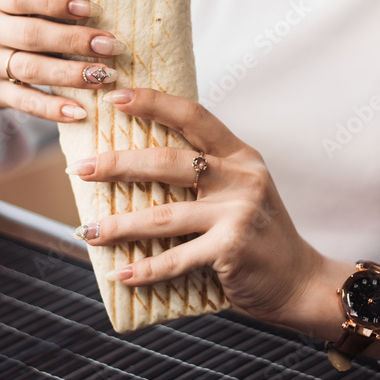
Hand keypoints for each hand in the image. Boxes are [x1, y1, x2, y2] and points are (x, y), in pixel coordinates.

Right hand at [0, 0, 126, 128]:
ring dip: (72, 74)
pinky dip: (53, 108)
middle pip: (32, 34)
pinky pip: (25, 101)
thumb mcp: (4, 4)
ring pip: (32, 69)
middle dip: (75, 40)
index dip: (56, 1)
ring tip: (105, 76)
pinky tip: (80, 112)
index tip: (92, 8)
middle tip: (111, 45)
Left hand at [67, 88, 357, 340]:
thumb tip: (134, 165)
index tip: (114, 97)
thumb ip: (204, 175)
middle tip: (80, 169)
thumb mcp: (240, 191)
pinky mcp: (232, 247)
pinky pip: (177, 259)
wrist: (299, 281)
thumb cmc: (257, 235)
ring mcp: (237, 212)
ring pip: (164, 215)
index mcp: (240, 156)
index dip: (152, 102)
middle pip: (167, 162)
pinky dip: (146, 269)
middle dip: (117, 164)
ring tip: (88, 231)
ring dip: (120, 225)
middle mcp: (241, 177)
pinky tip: (122, 273)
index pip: (193, 116)